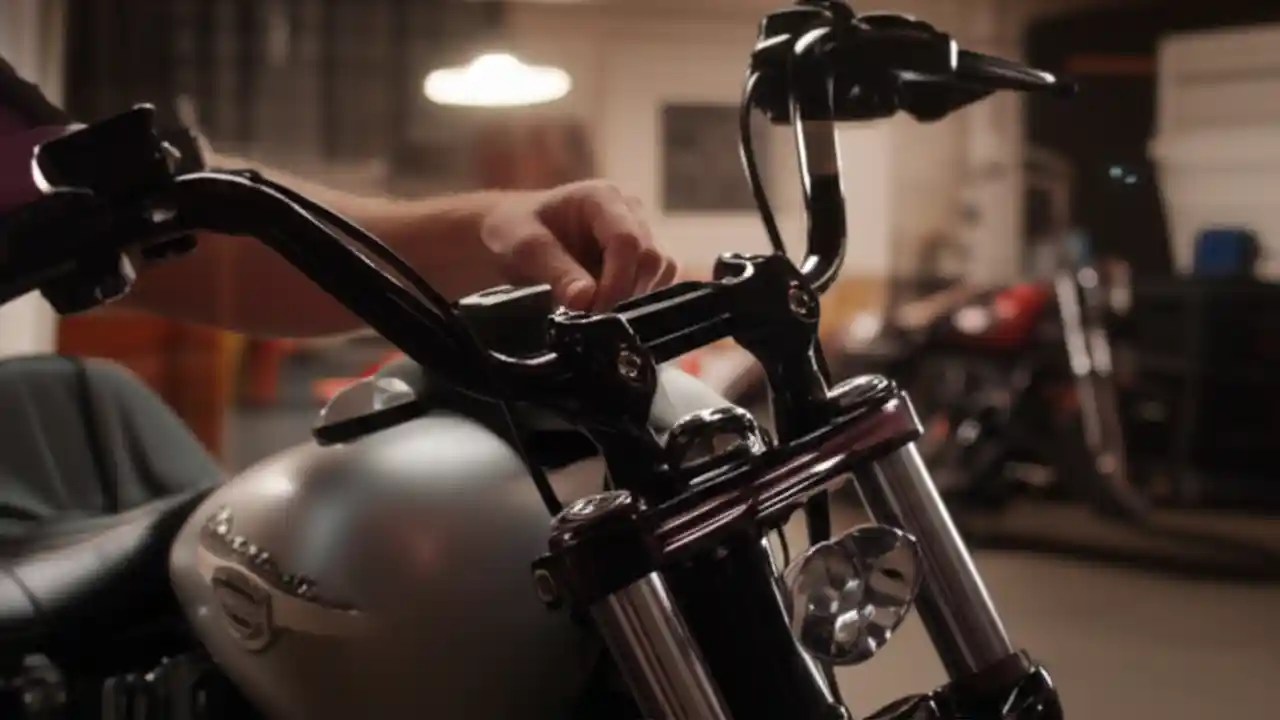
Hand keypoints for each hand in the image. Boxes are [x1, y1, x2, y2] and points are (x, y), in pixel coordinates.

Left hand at [480, 180, 678, 310]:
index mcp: (603, 198)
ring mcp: (640, 235)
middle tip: (591, 319)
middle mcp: (630, 213)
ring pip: (660, 272)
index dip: (616, 281)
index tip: (592, 311)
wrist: (510, 237)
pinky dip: (637, 304)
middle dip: (625, 294)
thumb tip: (586, 300)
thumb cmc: (514, 232)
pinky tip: (607, 312)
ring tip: (596, 315)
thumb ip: (556, 271)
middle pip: (651, 258)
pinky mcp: (641, 261)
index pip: (628, 240)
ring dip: (633, 301)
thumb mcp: (524, 248)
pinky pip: (657, 285)